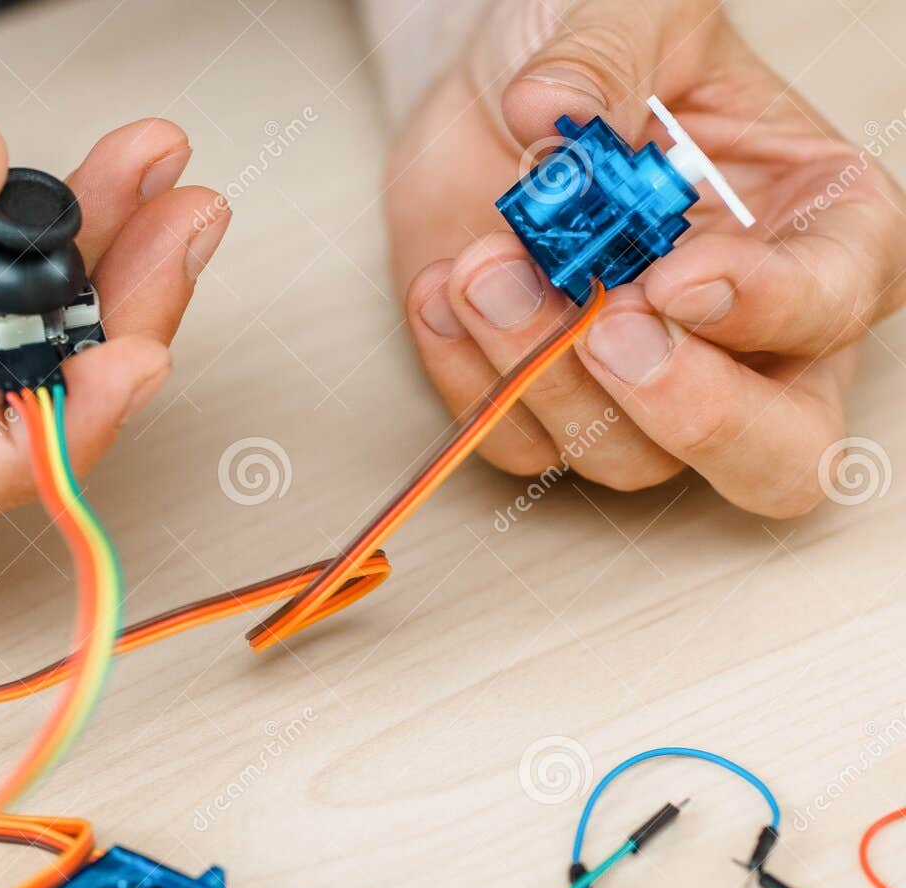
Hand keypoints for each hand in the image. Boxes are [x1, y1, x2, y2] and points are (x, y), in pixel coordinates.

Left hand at [385, 0, 905, 515]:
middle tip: (605, 328)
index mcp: (824, 231)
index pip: (833, 303)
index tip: (674, 277)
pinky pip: (521, 446)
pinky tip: (443, 293)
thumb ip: (603, 53)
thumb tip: (549, 110)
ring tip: (483, 267)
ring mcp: (649, 388)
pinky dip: (471, 381)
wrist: (502, 92)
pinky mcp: (551, 407)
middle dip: (691, 411)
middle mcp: (752, 337)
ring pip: (626, 456)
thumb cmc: (602, 56)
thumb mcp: (627, 13)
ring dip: (544, 375)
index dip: (764, 309)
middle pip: (774, 452)